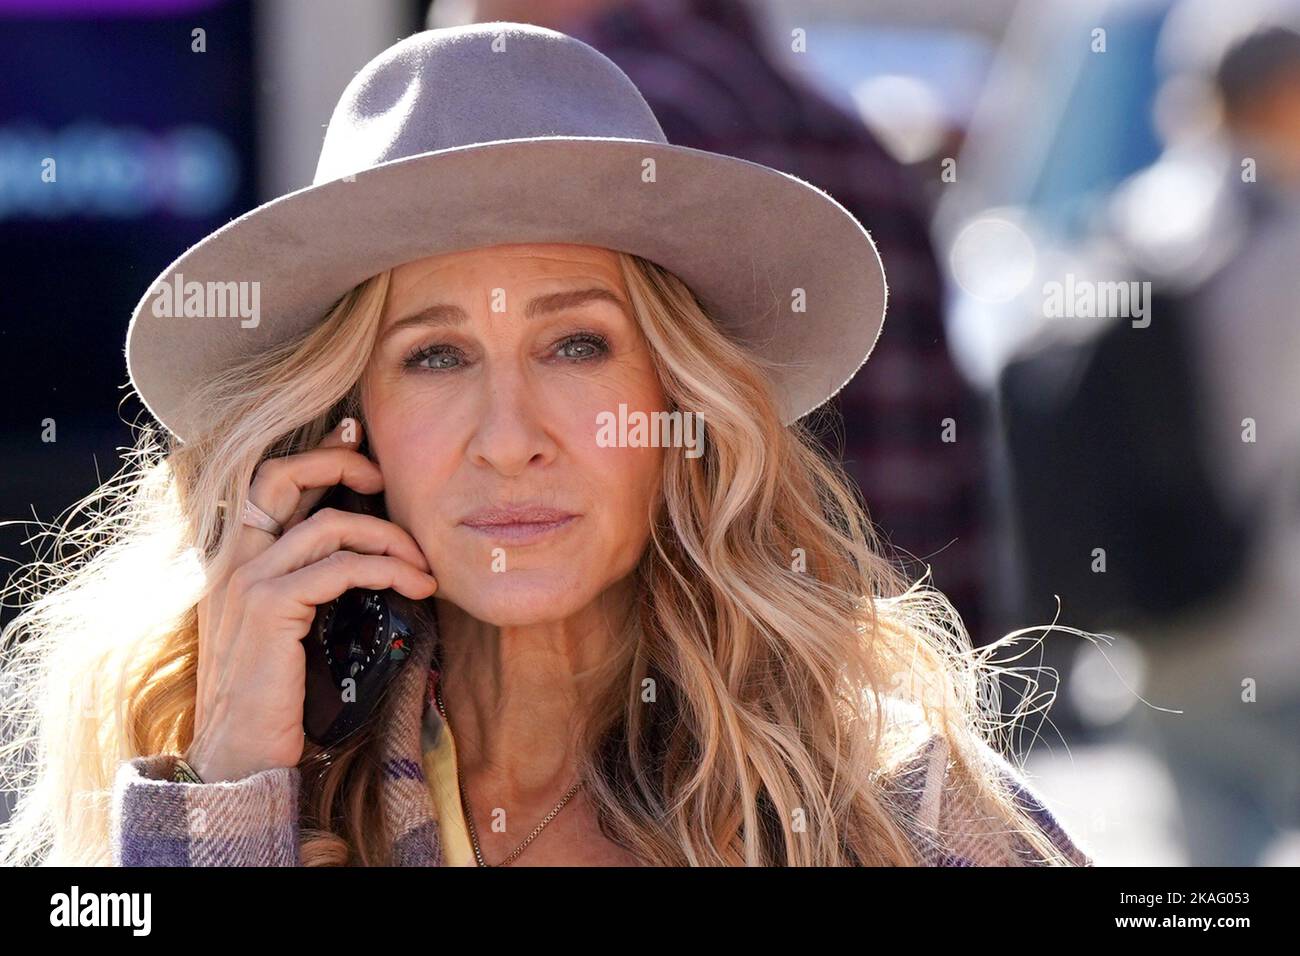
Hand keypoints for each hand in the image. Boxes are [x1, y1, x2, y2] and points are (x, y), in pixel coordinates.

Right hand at [186, 419, 436, 782]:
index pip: (268, 478)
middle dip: (341, 462)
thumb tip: (362, 543)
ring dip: (391, 538)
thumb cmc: (275, 691)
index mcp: (232, 555)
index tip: (361, 445)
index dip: (316, 452)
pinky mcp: (270, 606)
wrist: (240, 752)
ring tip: (425, 565)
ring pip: (331, 523)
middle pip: (282, 472)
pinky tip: (416, 586)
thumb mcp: (290, 622)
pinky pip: (342, 567)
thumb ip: (309, 577)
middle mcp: (231, 556)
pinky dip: (388, 570)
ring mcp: (245, 579)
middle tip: (388, 480)